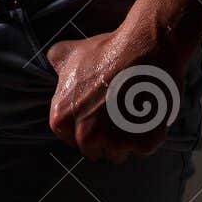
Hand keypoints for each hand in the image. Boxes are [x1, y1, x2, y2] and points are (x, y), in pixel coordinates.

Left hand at [46, 27, 189, 163]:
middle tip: (117, 111)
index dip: (85, 126)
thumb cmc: (109, 51)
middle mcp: (86, 136)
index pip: (71, 138)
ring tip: (133, 110)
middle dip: (105, 136)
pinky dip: (147, 135)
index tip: (97, 114)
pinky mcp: (142, 144)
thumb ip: (58, 61)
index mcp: (62, 118)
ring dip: (125, 138)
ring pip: (119, 154)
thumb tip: (54, 60)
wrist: (146, 47)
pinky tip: (147, 112)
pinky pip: (143, 149)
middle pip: (94, 150)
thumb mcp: (73, 52)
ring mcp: (115, 143)